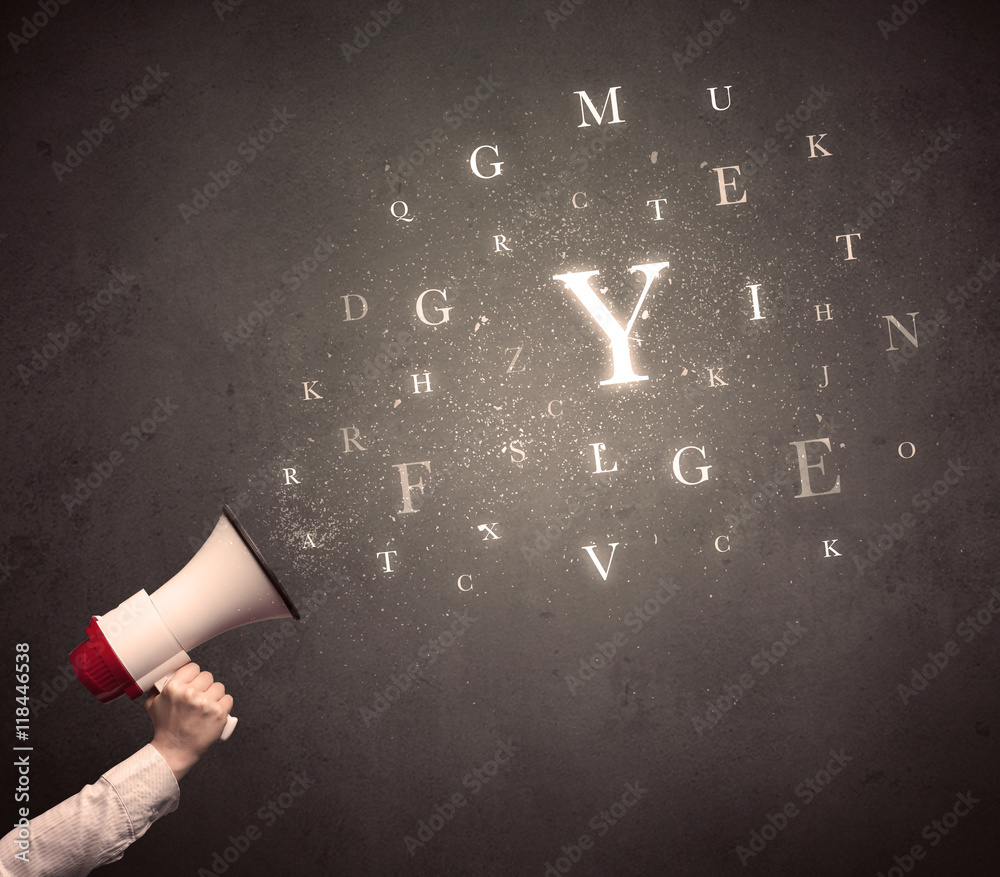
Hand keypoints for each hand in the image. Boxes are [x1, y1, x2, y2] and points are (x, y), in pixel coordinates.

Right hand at [146, 662, 232, 780]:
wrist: (174, 751)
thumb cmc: (164, 729)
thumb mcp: (153, 704)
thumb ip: (159, 686)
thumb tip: (167, 673)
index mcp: (174, 688)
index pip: (193, 667)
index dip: (194, 675)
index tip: (194, 682)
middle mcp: (190, 694)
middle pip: (207, 676)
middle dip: (204, 686)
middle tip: (199, 697)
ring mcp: (206, 704)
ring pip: (219, 686)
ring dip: (215, 695)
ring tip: (206, 706)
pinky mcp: (219, 713)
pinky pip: (228, 699)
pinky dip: (224, 705)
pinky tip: (214, 711)